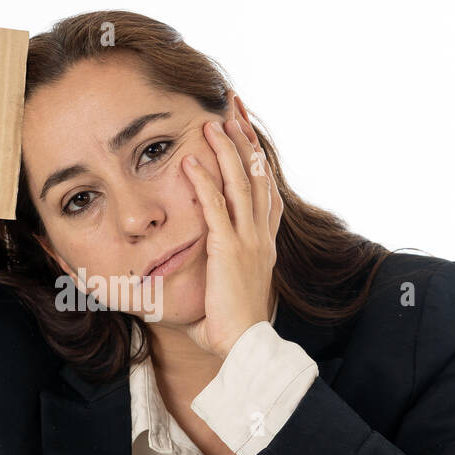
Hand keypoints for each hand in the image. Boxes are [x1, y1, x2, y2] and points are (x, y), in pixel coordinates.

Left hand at [179, 93, 283, 358]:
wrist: (246, 348)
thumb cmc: (232, 326)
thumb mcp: (229, 289)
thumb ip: (216, 272)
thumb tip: (191, 269)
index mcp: (263, 243)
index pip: (265, 188)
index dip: (257, 156)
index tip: (246, 130)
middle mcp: (261, 236)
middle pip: (257, 174)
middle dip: (245, 137)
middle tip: (233, 107)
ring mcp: (249, 242)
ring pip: (240, 184)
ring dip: (226, 150)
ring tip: (212, 122)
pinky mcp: (230, 252)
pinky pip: (216, 209)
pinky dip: (203, 183)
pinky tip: (190, 161)